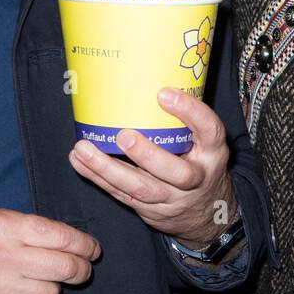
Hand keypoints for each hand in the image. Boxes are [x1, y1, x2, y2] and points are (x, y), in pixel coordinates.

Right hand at [0, 209, 100, 293]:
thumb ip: (33, 230)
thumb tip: (76, 244)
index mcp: (6, 227)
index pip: (62, 236)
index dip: (85, 245)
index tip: (93, 251)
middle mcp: (3, 257)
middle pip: (64, 268)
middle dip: (80, 270)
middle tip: (82, 271)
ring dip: (52, 289)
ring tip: (38, 283)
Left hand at [69, 87, 233, 248]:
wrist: (206, 212)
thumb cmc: (200, 162)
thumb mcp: (205, 141)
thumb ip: (185, 119)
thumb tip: (147, 80)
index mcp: (213, 153)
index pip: (209, 130)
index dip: (189, 112)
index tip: (164, 93)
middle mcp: (197, 178)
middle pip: (175, 172)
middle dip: (147, 155)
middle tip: (123, 135)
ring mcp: (172, 198)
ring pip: (140, 188)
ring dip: (108, 169)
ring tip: (83, 149)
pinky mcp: (150, 209)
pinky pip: (121, 194)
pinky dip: (98, 178)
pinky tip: (79, 162)